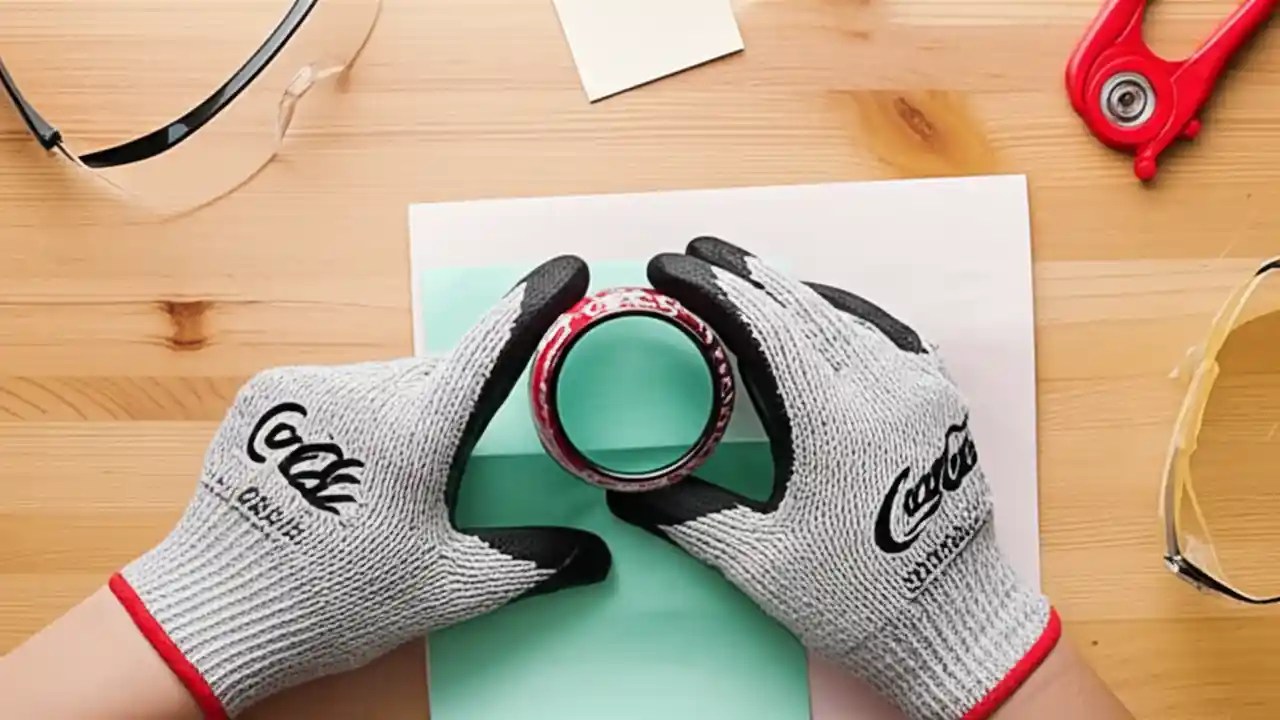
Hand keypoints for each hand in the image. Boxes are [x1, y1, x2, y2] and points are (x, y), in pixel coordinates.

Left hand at [109, 256, 610, 717]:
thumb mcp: (446, 588)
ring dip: (403, 415)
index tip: (567, 273)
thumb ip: (526, 563)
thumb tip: (590, 556)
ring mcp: (306, 389)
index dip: (533, 307)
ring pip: (387, 382)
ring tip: (378, 490)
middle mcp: (361, 393)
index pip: (489, 351)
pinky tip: (335, 475)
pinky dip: (352, 420)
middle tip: (443, 478)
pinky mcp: (266, 396)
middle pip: (439, 375)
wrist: (216, 614)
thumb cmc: (334, 601)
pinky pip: (335, 391)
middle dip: (457, 409)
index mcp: (415, 435)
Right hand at [608, 238, 1058, 719]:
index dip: (711, 289)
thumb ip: (689, 516)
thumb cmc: (860, 598)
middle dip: (744, 272)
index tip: (671, 267)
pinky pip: (889, 334)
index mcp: (833, 425)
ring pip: (845, 313)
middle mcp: (884, 392)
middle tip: (698, 252)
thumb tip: (627, 495)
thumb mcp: (761, 561)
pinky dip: (844, 311)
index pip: (762, 328)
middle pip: (801, 306)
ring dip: (791, 288)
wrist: (955, 625)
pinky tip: (822, 305)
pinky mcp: (943, 402)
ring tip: (746, 271)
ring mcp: (921, 391)